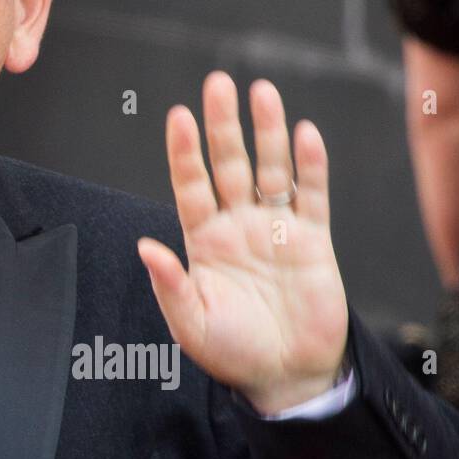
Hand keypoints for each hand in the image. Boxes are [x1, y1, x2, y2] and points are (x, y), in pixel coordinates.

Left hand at [136, 72, 348, 415]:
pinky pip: (311, 195)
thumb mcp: (191, 324)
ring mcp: (275, 228)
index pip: (191, 185)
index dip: (185, 153)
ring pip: (271, 169)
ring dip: (267, 131)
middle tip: (217, 83)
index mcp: (203, 240)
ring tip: (261, 91)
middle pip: (230, 164)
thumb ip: (170, 286)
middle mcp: (237, 225)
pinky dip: (310, 165)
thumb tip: (145, 246)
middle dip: (223, 125)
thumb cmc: (232, 352)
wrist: (286, 375)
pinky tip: (305, 134)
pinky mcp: (313, 240)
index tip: (178, 116)